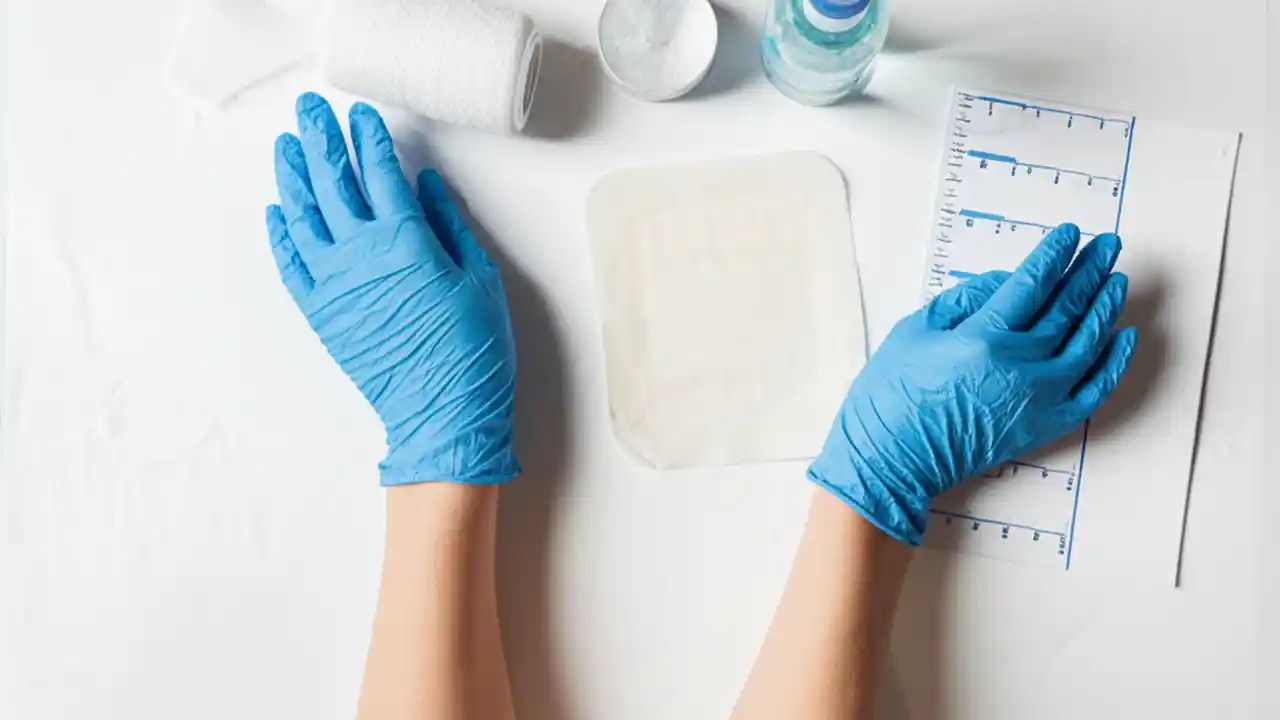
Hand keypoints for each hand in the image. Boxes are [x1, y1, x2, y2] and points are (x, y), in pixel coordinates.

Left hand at [266, 92, 518, 485]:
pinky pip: (289, 264)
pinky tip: (278, 212)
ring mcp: (332, 283)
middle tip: (310, 109)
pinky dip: (281, 234)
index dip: (370, 138)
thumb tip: (426, 186)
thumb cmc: (472, 348)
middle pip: (332, 181)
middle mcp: (360, 253)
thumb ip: (450, 226)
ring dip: (292, 175)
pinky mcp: (319, 313)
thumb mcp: (480, 278)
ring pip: (301, 215)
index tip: (362, 115)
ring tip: (287, 146)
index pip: (380, 172)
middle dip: (321, 139)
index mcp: (406, 239)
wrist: (442, 412)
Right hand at [809, 224, 1137, 544]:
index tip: (1070, 234)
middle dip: (1090, 271)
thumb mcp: (914, 331)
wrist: (893, 461)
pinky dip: (1114, 362)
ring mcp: (1039, 397)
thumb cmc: (891, 396)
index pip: (1032, 283)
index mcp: (982, 336)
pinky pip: (1094, 390)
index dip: (1054, 254)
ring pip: (1088, 342)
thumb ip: (962, 299)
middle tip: (1107, 246)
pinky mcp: (1045, 424)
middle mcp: (1020, 364)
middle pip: (1068, 307)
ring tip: (1117, 280)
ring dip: (1106, 307)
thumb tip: (1005, 282)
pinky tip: (1123, 337)